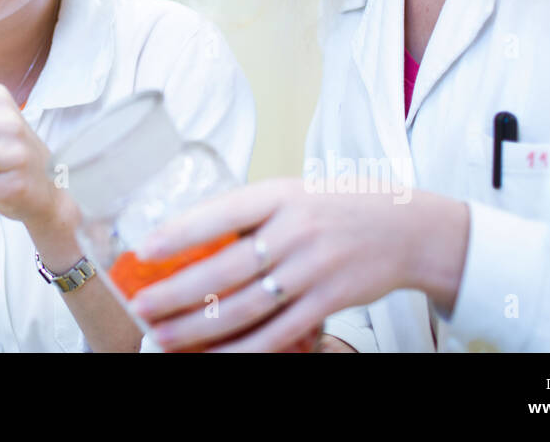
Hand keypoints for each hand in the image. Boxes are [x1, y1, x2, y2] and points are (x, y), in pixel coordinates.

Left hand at [126, 179, 466, 351]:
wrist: (408, 226)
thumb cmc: (338, 207)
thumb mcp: (292, 194)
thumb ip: (249, 214)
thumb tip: (189, 237)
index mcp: (280, 195)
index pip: (221, 213)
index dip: (180, 233)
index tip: (144, 250)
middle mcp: (295, 231)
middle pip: (226, 269)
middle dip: (177, 293)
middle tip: (140, 307)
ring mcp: (313, 269)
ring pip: (245, 306)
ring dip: (199, 327)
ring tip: (163, 337)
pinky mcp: (329, 301)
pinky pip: (277, 332)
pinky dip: (242, 349)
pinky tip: (213, 355)